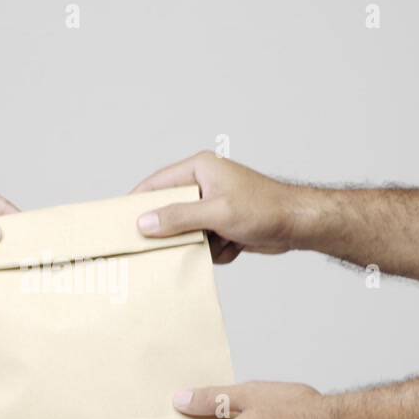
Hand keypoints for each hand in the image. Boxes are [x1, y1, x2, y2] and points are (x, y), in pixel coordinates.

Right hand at [132, 151, 306, 260]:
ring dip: (201, 244)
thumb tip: (145, 222)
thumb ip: (179, 217)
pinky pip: (203, 243)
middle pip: (169, 210)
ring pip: (186, 231)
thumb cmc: (265, 209)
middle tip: (172, 243)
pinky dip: (216, 250)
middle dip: (176, 232)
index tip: (119, 220)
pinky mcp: (221, 224)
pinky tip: (234, 245)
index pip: (156, 183)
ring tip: (221, 241)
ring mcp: (212, 205)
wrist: (299, 224)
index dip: (137, 202)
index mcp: (200, 168)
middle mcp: (203, 183)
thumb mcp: (217, 213)